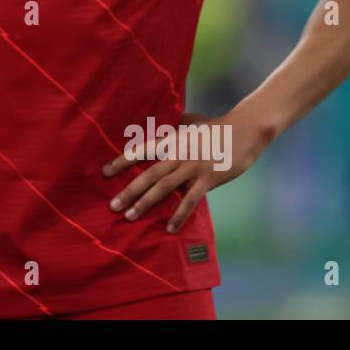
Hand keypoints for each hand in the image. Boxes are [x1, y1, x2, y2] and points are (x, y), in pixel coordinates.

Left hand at [102, 109, 270, 232]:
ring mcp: (193, 167)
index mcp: (172, 140)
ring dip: (145, 203)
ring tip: (130, 216)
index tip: (105, 172)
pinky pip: (190, 200)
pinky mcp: (208, 179)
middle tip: (112, 205)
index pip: (142, 150)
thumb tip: (168, 124)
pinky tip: (168, 228)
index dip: (122, 161)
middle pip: (148, 174)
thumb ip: (178, 125)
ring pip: (164, 187)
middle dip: (129, 190)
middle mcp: (178, 153)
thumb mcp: (193, 121)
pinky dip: (178, 215)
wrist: (244, 130)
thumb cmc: (218, 126)